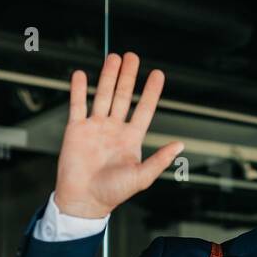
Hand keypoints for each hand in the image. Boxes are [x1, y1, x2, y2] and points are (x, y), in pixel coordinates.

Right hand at [54, 52, 184, 218]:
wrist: (84, 200)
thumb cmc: (112, 193)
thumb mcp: (142, 177)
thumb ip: (160, 160)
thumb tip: (180, 145)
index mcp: (131, 139)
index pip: (144, 109)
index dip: (151, 92)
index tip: (157, 74)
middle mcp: (114, 129)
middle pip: (123, 96)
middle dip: (128, 76)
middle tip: (132, 57)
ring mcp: (95, 127)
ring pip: (103, 95)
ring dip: (108, 76)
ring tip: (113, 58)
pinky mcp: (76, 129)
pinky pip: (78, 105)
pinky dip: (79, 89)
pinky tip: (81, 75)